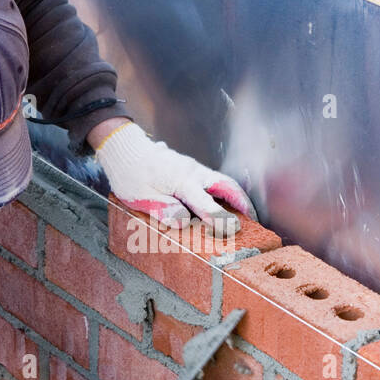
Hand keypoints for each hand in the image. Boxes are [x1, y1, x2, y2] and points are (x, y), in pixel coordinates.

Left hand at [90, 119, 256, 232]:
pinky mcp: (190, 168)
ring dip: (237, 197)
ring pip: (223, 181)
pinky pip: (214, 179)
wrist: (125, 149)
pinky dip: (225, 191)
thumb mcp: (141, 196)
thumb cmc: (130, 174)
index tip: (233, 230)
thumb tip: (183, 222)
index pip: (207, 203)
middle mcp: (193, 173)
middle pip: (227, 186)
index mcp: (182, 181)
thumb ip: (163, 208)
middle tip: (254, 220)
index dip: (221, 219)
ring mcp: (194, 168)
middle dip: (244, 203)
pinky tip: (224, 202)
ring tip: (246, 214)